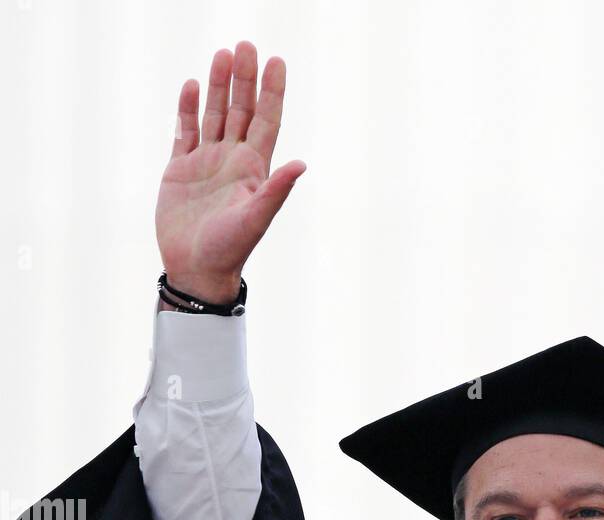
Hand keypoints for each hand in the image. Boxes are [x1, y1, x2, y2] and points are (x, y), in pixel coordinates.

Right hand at [155, 40, 305, 300]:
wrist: (196, 270)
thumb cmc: (230, 249)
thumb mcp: (255, 219)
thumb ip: (276, 190)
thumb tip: (301, 163)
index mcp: (253, 169)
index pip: (266, 121)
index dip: (272, 91)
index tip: (276, 60)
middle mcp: (232, 160)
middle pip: (240, 109)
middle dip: (244, 79)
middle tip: (246, 44)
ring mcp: (206, 162)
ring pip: (213, 115)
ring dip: (217, 85)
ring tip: (222, 54)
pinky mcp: (181, 170)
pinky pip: (185, 131)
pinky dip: (187, 109)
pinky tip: (191, 86)